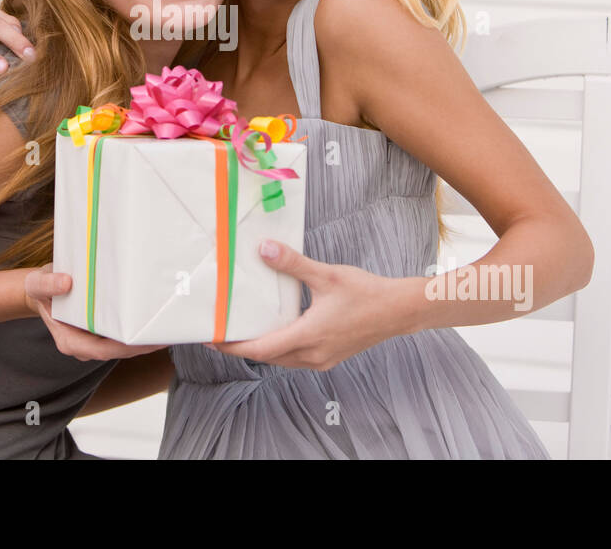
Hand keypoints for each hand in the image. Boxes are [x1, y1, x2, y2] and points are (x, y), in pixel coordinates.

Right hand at [24, 264, 168, 361]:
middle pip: (119, 351)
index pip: (102, 350)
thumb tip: (66, 282)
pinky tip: (155, 319)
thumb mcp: (37, 283)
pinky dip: (139, 329)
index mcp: (70, 341)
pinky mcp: (103, 332)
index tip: (146, 340)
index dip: (126, 348)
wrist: (44, 288)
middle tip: (168, 332)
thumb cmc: (41, 288)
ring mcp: (95, 340)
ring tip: (168, 326)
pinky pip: (123, 334)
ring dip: (145, 339)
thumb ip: (47, 284)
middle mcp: (85, 346)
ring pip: (124, 345)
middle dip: (144, 345)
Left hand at [206, 240, 427, 370]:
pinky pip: (295, 358)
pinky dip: (280, 348)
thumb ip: (293, 264)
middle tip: (220, 332)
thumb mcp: (327, 274)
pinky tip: (276, 330)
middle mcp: (312, 355)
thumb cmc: (366, 293)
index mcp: (308, 337)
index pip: (260, 349)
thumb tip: (264, 249)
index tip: (211, 339)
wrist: (400, 311)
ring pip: (281, 360)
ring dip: (261, 348)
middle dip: (241, 347)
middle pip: (267, 357)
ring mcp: (322, 359)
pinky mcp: (329, 357)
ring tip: (242, 332)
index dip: (232, 346)